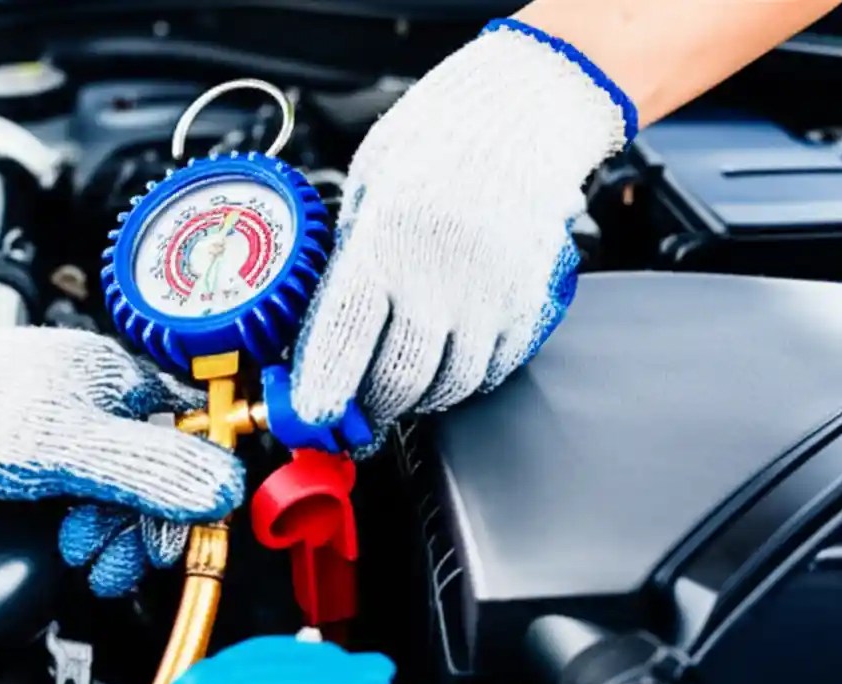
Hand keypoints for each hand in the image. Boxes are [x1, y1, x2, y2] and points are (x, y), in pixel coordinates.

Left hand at [0, 292, 243, 594]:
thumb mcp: (68, 448)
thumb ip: (151, 467)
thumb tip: (221, 483)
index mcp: (115, 378)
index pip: (185, 438)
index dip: (183, 494)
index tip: (166, 539)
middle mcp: (93, 392)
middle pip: (150, 467)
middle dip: (137, 523)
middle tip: (112, 560)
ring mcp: (59, 415)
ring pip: (110, 480)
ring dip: (105, 527)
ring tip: (79, 554)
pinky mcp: (26, 439)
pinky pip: (74, 483)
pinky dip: (74, 517)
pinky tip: (59, 538)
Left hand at [290, 19, 637, 448]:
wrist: (523, 108)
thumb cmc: (436, 137)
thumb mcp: (367, 186)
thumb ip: (350, 254)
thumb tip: (325, 318)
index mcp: (383, 244)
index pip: (342, 342)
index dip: (323, 393)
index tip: (313, 416)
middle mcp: (438, 277)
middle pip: (397, 379)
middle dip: (371, 406)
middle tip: (357, 408)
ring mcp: (490, 295)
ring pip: (449, 385)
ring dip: (419, 397)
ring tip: (401, 386)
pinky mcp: (528, 301)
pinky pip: (495, 368)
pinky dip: (467, 379)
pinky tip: (448, 362)